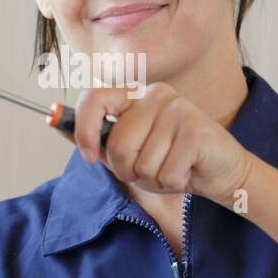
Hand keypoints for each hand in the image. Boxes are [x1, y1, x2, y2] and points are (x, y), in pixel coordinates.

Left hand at [62, 82, 254, 205]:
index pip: (94, 98)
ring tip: (171, 169)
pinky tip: (187, 172)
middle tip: (149, 169)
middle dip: (129, 170)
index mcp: (136, 95)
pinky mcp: (196, 129)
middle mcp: (156, 94)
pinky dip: (174, 183)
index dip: (83, 130)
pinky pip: (166, 172)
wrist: (222, 172)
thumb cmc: (173, 161)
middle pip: (117, 145)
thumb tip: (54, 122)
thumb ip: (96, 137)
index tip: (87, 156)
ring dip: (154, 179)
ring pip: (142, 163)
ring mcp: (178, 108)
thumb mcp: (130, 151)